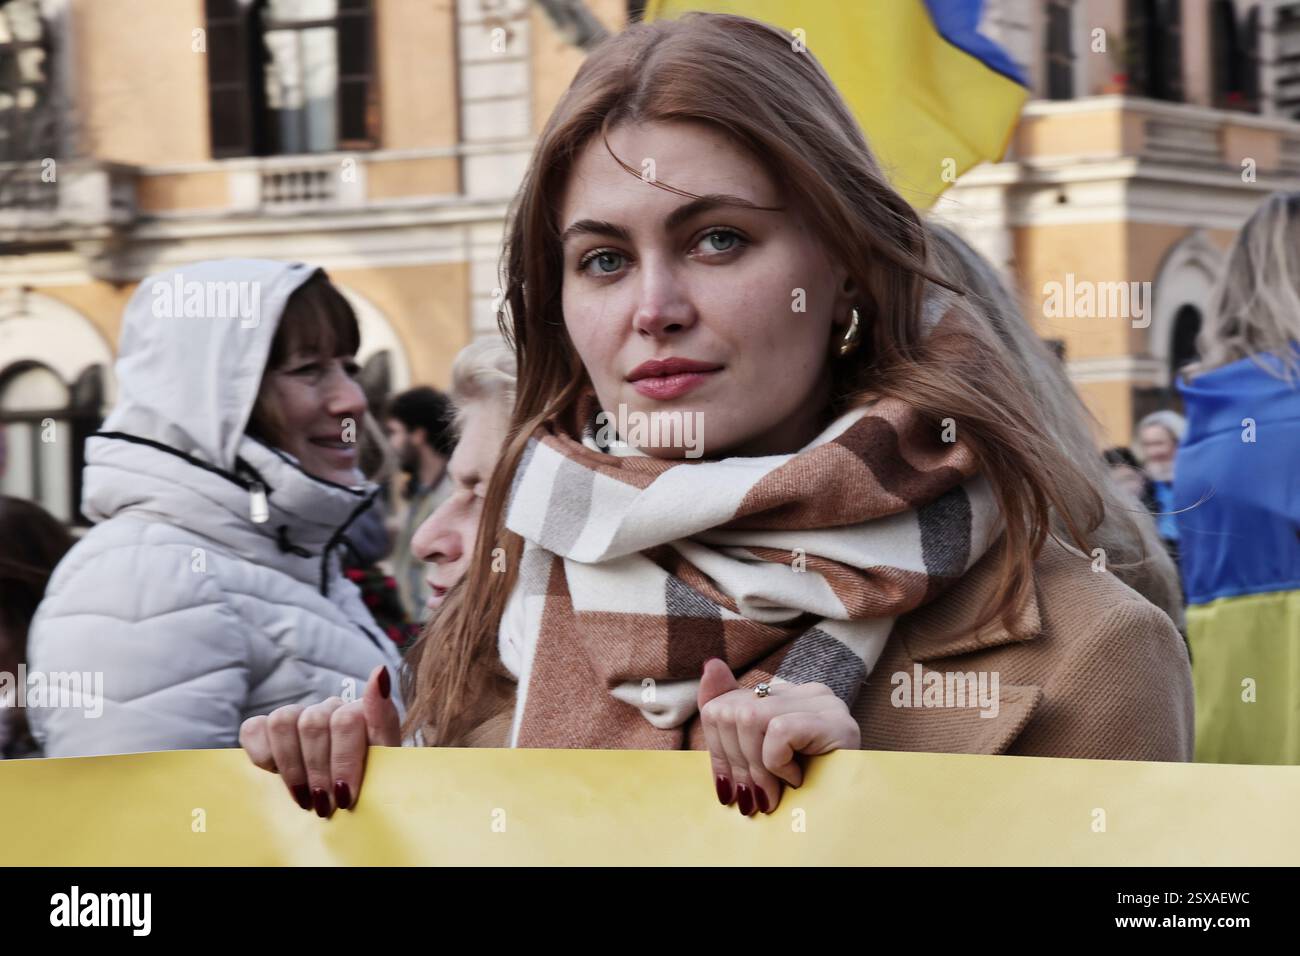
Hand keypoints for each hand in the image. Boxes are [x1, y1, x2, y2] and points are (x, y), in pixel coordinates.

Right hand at [239, 665, 399, 816]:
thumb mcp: (386, 764)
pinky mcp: (268, 730)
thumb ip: (383, 720)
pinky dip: (263, 755)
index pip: (346, 719)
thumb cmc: (370, 787)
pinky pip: (254, 728)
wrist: (351, 806)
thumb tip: (380, 673)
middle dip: (318, 771)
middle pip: (313, 723)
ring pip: (283, 721)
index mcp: (362, 712)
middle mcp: (330, 708)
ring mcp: (299, 717)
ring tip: (303, 798)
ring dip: (292, 766)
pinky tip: (276, 778)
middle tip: (325, 805)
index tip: (346, 796)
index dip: (343, 761)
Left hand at [697, 658, 858, 816]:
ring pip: (750, 719)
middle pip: (731, 711)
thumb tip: (711, 664)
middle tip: (752, 799)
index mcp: (784, 697)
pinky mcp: (836, 722)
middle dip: (735, 763)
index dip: (718, 749)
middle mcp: (805, 691)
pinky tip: (798, 781)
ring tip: (774, 794)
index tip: (729, 787)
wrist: (845, 826)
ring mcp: (824, 703)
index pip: (723, 704)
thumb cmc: (798, 795)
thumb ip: (726, 722)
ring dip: (757, 768)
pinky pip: (779, 731)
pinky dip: (778, 763)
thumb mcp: (751, 762)